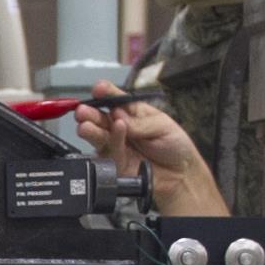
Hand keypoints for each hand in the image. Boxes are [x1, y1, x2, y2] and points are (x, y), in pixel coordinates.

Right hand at [71, 91, 217, 205]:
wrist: (181, 175)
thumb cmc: (175, 147)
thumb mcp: (162, 126)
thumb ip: (138, 123)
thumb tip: (118, 115)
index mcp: (132, 113)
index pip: (115, 100)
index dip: (105, 93)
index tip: (99, 89)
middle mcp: (121, 128)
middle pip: (101, 118)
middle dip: (90, 113)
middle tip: (83, 111)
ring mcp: (116, 146)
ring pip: (98, 136)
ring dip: (91, 129)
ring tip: (86, 125)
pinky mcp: (115, 164)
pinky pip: (110, 152)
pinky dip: (112, 141)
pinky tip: (116, 131)